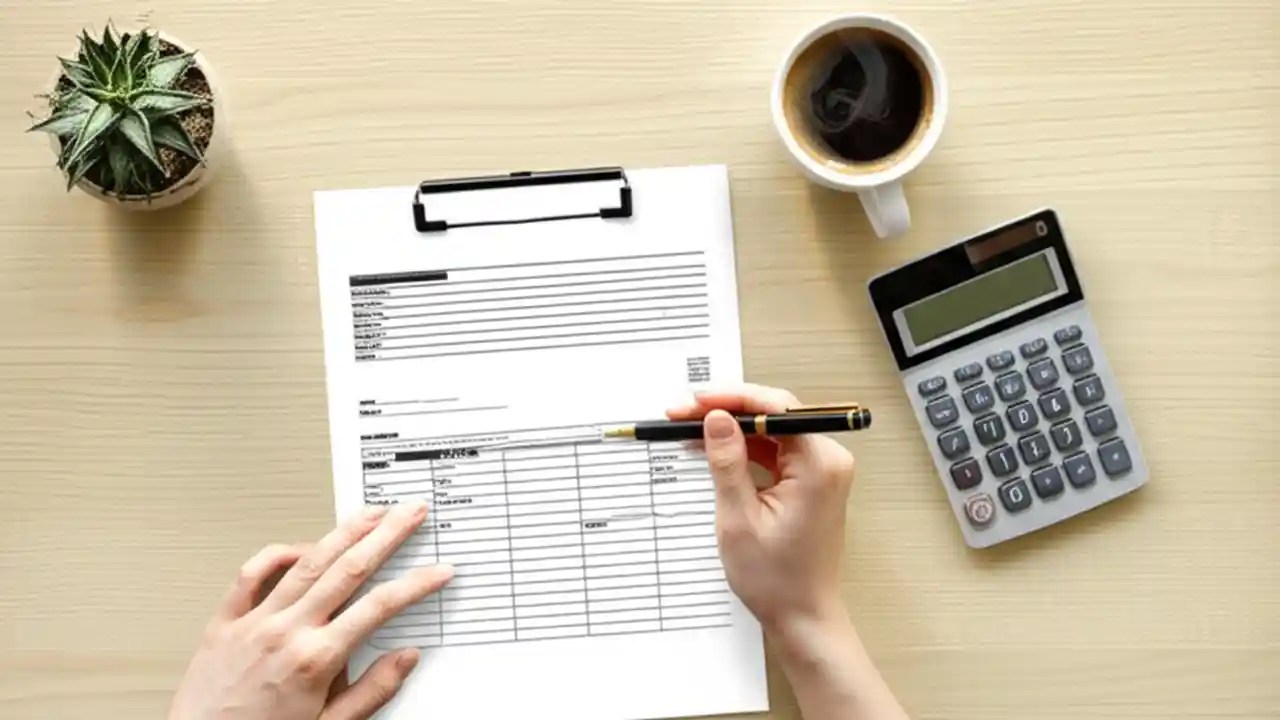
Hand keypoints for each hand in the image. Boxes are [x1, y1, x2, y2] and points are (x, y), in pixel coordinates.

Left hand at [169, 502, 452, 719]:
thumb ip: (371, 692)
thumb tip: (405, 659)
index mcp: (316, 660)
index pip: (380, 607)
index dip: (416, 583)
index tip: (437, 571)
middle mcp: (286, 632)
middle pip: (349, 569)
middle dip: (387, 535)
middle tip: (410, 512)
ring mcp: (254, 622)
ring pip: (307, 561)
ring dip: (344, 532)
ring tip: (369, 513)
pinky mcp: (225, 622)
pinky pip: (251, 574)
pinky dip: (277, 554)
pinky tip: (301, 545)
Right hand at [667, 384, 854, 630]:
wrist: (803, 616)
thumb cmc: (778, 580)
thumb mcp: (739, 518)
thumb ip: (727, 462)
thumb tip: (717, 419)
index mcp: (819, 465)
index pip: (776, 406)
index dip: (731, 398)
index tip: (696, 402)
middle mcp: (828, 461)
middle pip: (773, 414)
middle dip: (726, 411)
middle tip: (683, 413)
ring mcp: (821, 471)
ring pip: (771, 431)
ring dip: (732, 429)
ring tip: (689, 429)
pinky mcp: (811, 481)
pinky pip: (776, 451)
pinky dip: (745, 449)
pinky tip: (714, 449)